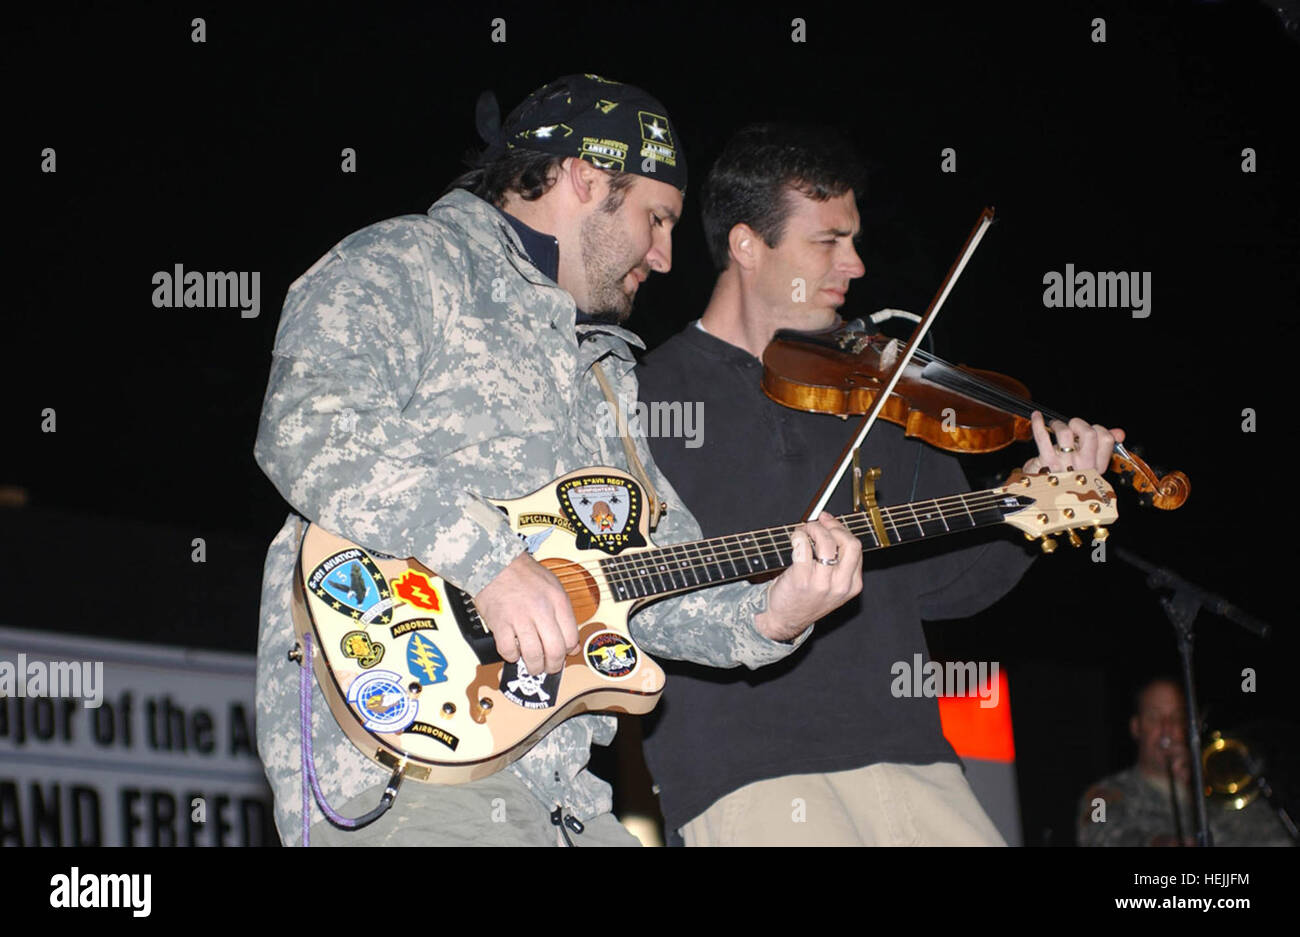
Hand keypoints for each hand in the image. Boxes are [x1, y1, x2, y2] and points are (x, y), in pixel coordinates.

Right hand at [473, 552, 578, 674]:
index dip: (568, 651)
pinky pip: (508, 651)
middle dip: (553, 666)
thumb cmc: (524, 574)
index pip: (571, 637)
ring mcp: (520, 617)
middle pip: (555, 651)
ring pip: (533, 655)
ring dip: (534, 667)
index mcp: (557, 600)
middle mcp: (541, 610)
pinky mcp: (500, 623)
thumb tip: (572, 645)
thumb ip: (564, 615)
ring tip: (533, 667)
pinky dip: (511, 656)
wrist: (495, 562)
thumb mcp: (553, 587)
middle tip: (549, 668)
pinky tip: (513, 652)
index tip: (563, 654)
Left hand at [756, 512, 862, 641]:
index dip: (841, 529)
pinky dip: (798, 536)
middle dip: (833, 526)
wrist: (784, 620)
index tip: (829, 522)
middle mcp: (840, 585)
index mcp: (852, 585)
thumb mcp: (832, 586)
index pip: (856, 548)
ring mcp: (822, 583)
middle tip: (818, 524)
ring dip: (813, 529)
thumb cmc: (805, 598)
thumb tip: (830, 526)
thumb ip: (838, 563)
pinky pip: (803, 546)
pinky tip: (794, 539)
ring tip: (804, 531)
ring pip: (826, 541)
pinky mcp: (802, 580)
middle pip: (849, 543)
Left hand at [1021, 410, 1124, 474]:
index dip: (1098, 428)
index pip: (1106, 439)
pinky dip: (1038, 424)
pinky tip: (1037, 417)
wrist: (1044, 496)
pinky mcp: (1045, 462)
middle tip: (1072, 426)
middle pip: (1089, 433)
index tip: (1090, 429)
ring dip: (1059, 424)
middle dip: (1080, 423)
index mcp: (1096, 467)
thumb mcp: (1088, 466)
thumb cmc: (1065, 477)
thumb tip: (1119, 433)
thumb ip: (1105, 447)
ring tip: (1056, 427)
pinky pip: (1042, 437)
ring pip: (1065, 433)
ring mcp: (1064, 464)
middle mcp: (1083, 466)